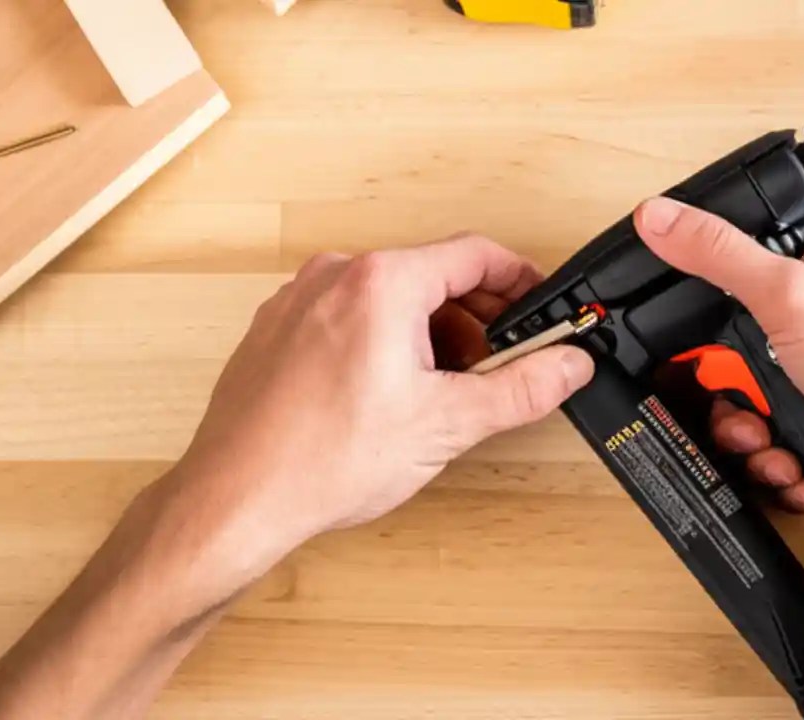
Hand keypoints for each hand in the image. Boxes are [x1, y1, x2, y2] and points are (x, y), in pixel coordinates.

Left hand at [172, 235, 594, 561]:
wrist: (236, 499)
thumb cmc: (321, 460)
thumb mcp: (446, 424)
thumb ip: (520, 389)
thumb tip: (566, 366)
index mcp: (382, 283)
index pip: (475, 254)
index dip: (520, 279)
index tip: (539, 305)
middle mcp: (336, 276)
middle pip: (433, 275)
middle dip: (477, 318)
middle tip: (502, 363)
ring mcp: (301, 300)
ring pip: (391, 298)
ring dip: (432, 333)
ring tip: (446, 390)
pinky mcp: (279, 329)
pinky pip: (350, 316)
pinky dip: (385, 340)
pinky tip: (392, 394)